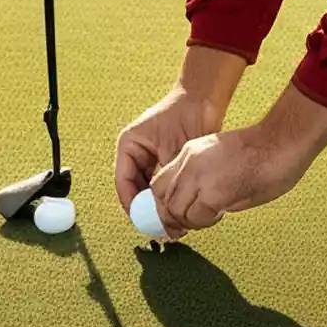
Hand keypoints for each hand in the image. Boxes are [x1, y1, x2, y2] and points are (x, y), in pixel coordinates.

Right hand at [114, 46, 244, 213]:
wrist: (203, 98)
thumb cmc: (185, 114)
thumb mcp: (172, 150)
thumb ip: (166, 178)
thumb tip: (165, 208)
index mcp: (128, 146)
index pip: (123, 183)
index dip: (133, 206)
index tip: (145, 221)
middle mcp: (135, 154)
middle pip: (135, 190)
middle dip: (147, 209)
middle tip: (162, 227)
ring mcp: (149, 159)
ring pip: (149, 190)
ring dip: (159, 205)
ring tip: (174, 222)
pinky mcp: (163, 162)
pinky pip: (162, 185)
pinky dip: (169, 197)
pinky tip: (180, 209)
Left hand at [151, 83, 326, 236]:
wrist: (283, 142)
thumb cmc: (266, 152)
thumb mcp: (224, 160)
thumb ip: (207, 181)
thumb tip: (204, 207)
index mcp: (190, 153)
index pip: (160, 184)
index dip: (166, 204)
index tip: (178, 215)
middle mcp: (188, 163)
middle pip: (162, 199)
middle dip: (172, 217)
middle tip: (191, 224)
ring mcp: (198, 177)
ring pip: (175, 211)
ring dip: (190, 221)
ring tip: (212, 217)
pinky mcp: (212, 192)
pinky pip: (195, 218)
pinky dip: (204, 223)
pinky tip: (221, 215)